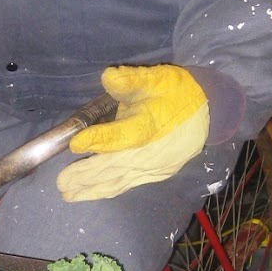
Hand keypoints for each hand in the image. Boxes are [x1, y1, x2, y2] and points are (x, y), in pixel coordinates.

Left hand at [57, 64, 208, 203]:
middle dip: (87, 175)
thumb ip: (133, 79)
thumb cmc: (178, 91)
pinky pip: (129, 184)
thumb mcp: (157, 78)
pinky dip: (109, 189)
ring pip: (121, 180)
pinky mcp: (158, 174)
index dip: (99, 140)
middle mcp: (153, 151)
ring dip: (94, 189)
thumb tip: (108, 76)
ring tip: (69, 194)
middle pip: (116, 166)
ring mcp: (157, 167)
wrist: (210, 109)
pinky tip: (92, 193)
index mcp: (152, 124)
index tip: (75, 143)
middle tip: (61, 183)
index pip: (123, 136)